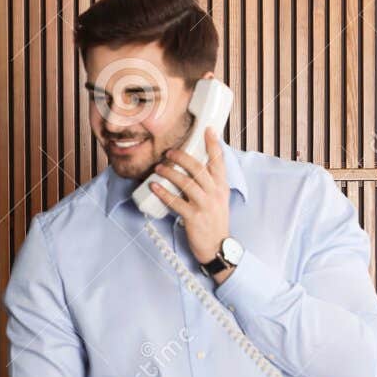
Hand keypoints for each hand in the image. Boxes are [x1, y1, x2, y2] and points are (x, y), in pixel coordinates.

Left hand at [151, 128, 233, 279]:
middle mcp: (215, 193)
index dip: (213, 145)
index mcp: (222, 186)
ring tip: (158, 168)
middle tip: (169, 151)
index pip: (219, 161)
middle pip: (198, 168)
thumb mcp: (219, 199)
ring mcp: (205, 205)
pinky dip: (163, 193)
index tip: (208, 130)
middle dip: (182, 157)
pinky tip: (154, 187)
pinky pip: (176, 202)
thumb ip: (210, 182)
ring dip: (170, 172)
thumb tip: (196, 166)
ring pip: (186, 183)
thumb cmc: (215, 221)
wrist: (217, 246)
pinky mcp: (194, 217)